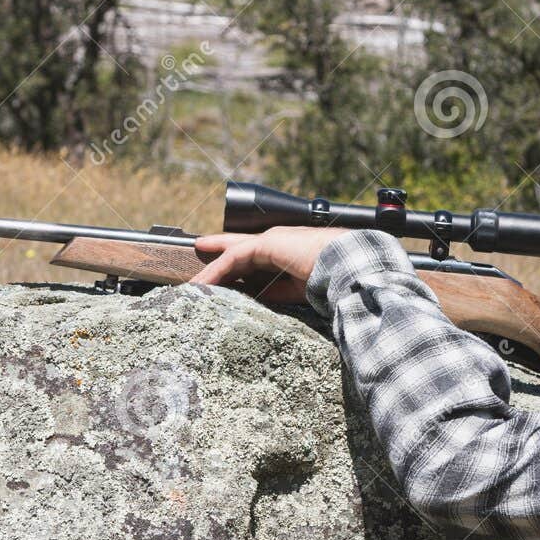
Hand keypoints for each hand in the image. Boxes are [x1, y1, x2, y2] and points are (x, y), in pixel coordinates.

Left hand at [189, 227, 348, 303]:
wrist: (346, 267)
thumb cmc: (332, 277)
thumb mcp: (298, 289)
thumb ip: (278, 291)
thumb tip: (258, 298)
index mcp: (288, 252)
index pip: (256, 256)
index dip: (237, 263)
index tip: (223, 274)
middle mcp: (278, 242)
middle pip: (239, 248)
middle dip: (218, 253)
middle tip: (198, 251)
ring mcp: (271, 240)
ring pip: (233, 254)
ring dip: (213, 270)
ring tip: (194, 285)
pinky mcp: (265, 244)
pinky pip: (233, 258)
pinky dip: (217, 270)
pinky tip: (204, 282)